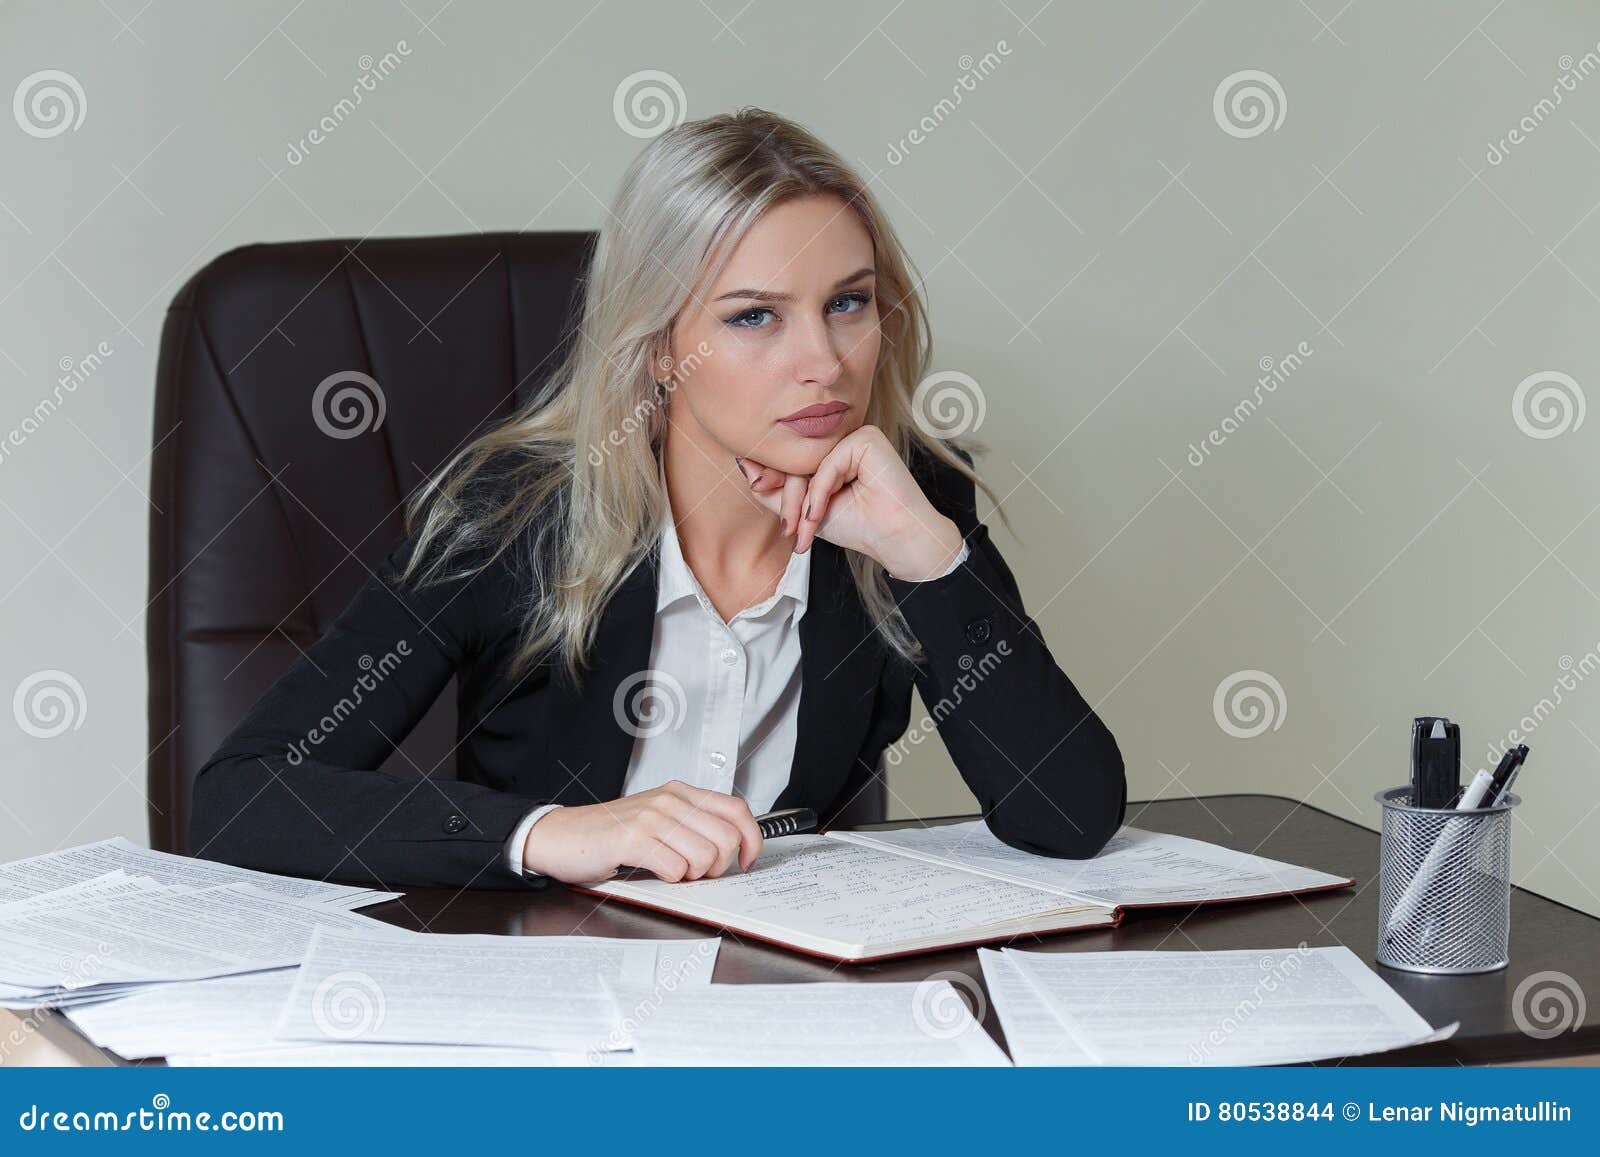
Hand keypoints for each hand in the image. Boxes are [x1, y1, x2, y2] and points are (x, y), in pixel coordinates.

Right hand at [520, 780, 763, 883]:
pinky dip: (671, 879)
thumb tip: (733, 847)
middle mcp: (670, 800)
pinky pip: (676, 868)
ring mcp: (652, 817)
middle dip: (719, 866)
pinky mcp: (633, 839)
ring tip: (673, 871)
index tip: (747, 859)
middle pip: (726, 838)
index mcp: (681, 793)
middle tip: (698, 872)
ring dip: (693, 875)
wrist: (562, 836)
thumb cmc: (611, 833)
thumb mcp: (659, 818)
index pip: (737, 810)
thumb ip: (693, 826)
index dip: (752, 839)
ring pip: (705, 856)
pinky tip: (656, 872)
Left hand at [736, 425, 965, 579]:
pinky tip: (819, 515)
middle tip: (789, 531)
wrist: (894, 539)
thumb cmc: (856, 525)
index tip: (767, 504)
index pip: (789, 458)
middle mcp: (839, 437)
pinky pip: (826, 464)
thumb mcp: (802, 511)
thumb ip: (773, 490)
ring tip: (803, 530)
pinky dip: (819, 493)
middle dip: (787, 500)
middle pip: (795, 460)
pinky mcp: (866, 438)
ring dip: (799, 502)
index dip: (772, 481)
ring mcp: (853, 434)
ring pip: (807, 462)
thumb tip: (743, 463)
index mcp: (827, 449)